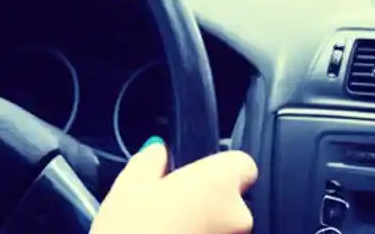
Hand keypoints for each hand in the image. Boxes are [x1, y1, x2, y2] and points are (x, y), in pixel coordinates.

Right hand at [90, 138, 257, 233]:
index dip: (220, 171)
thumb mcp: (129, 186)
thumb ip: (150, 160)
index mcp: (220, 182)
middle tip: (173, 212)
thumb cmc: (130, 230)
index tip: (196, 180)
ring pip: (225, 231)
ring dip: (207, 231)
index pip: (244, 165)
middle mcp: (238, 215)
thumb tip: (157, 150)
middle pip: (234, 203)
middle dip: (210, 207)